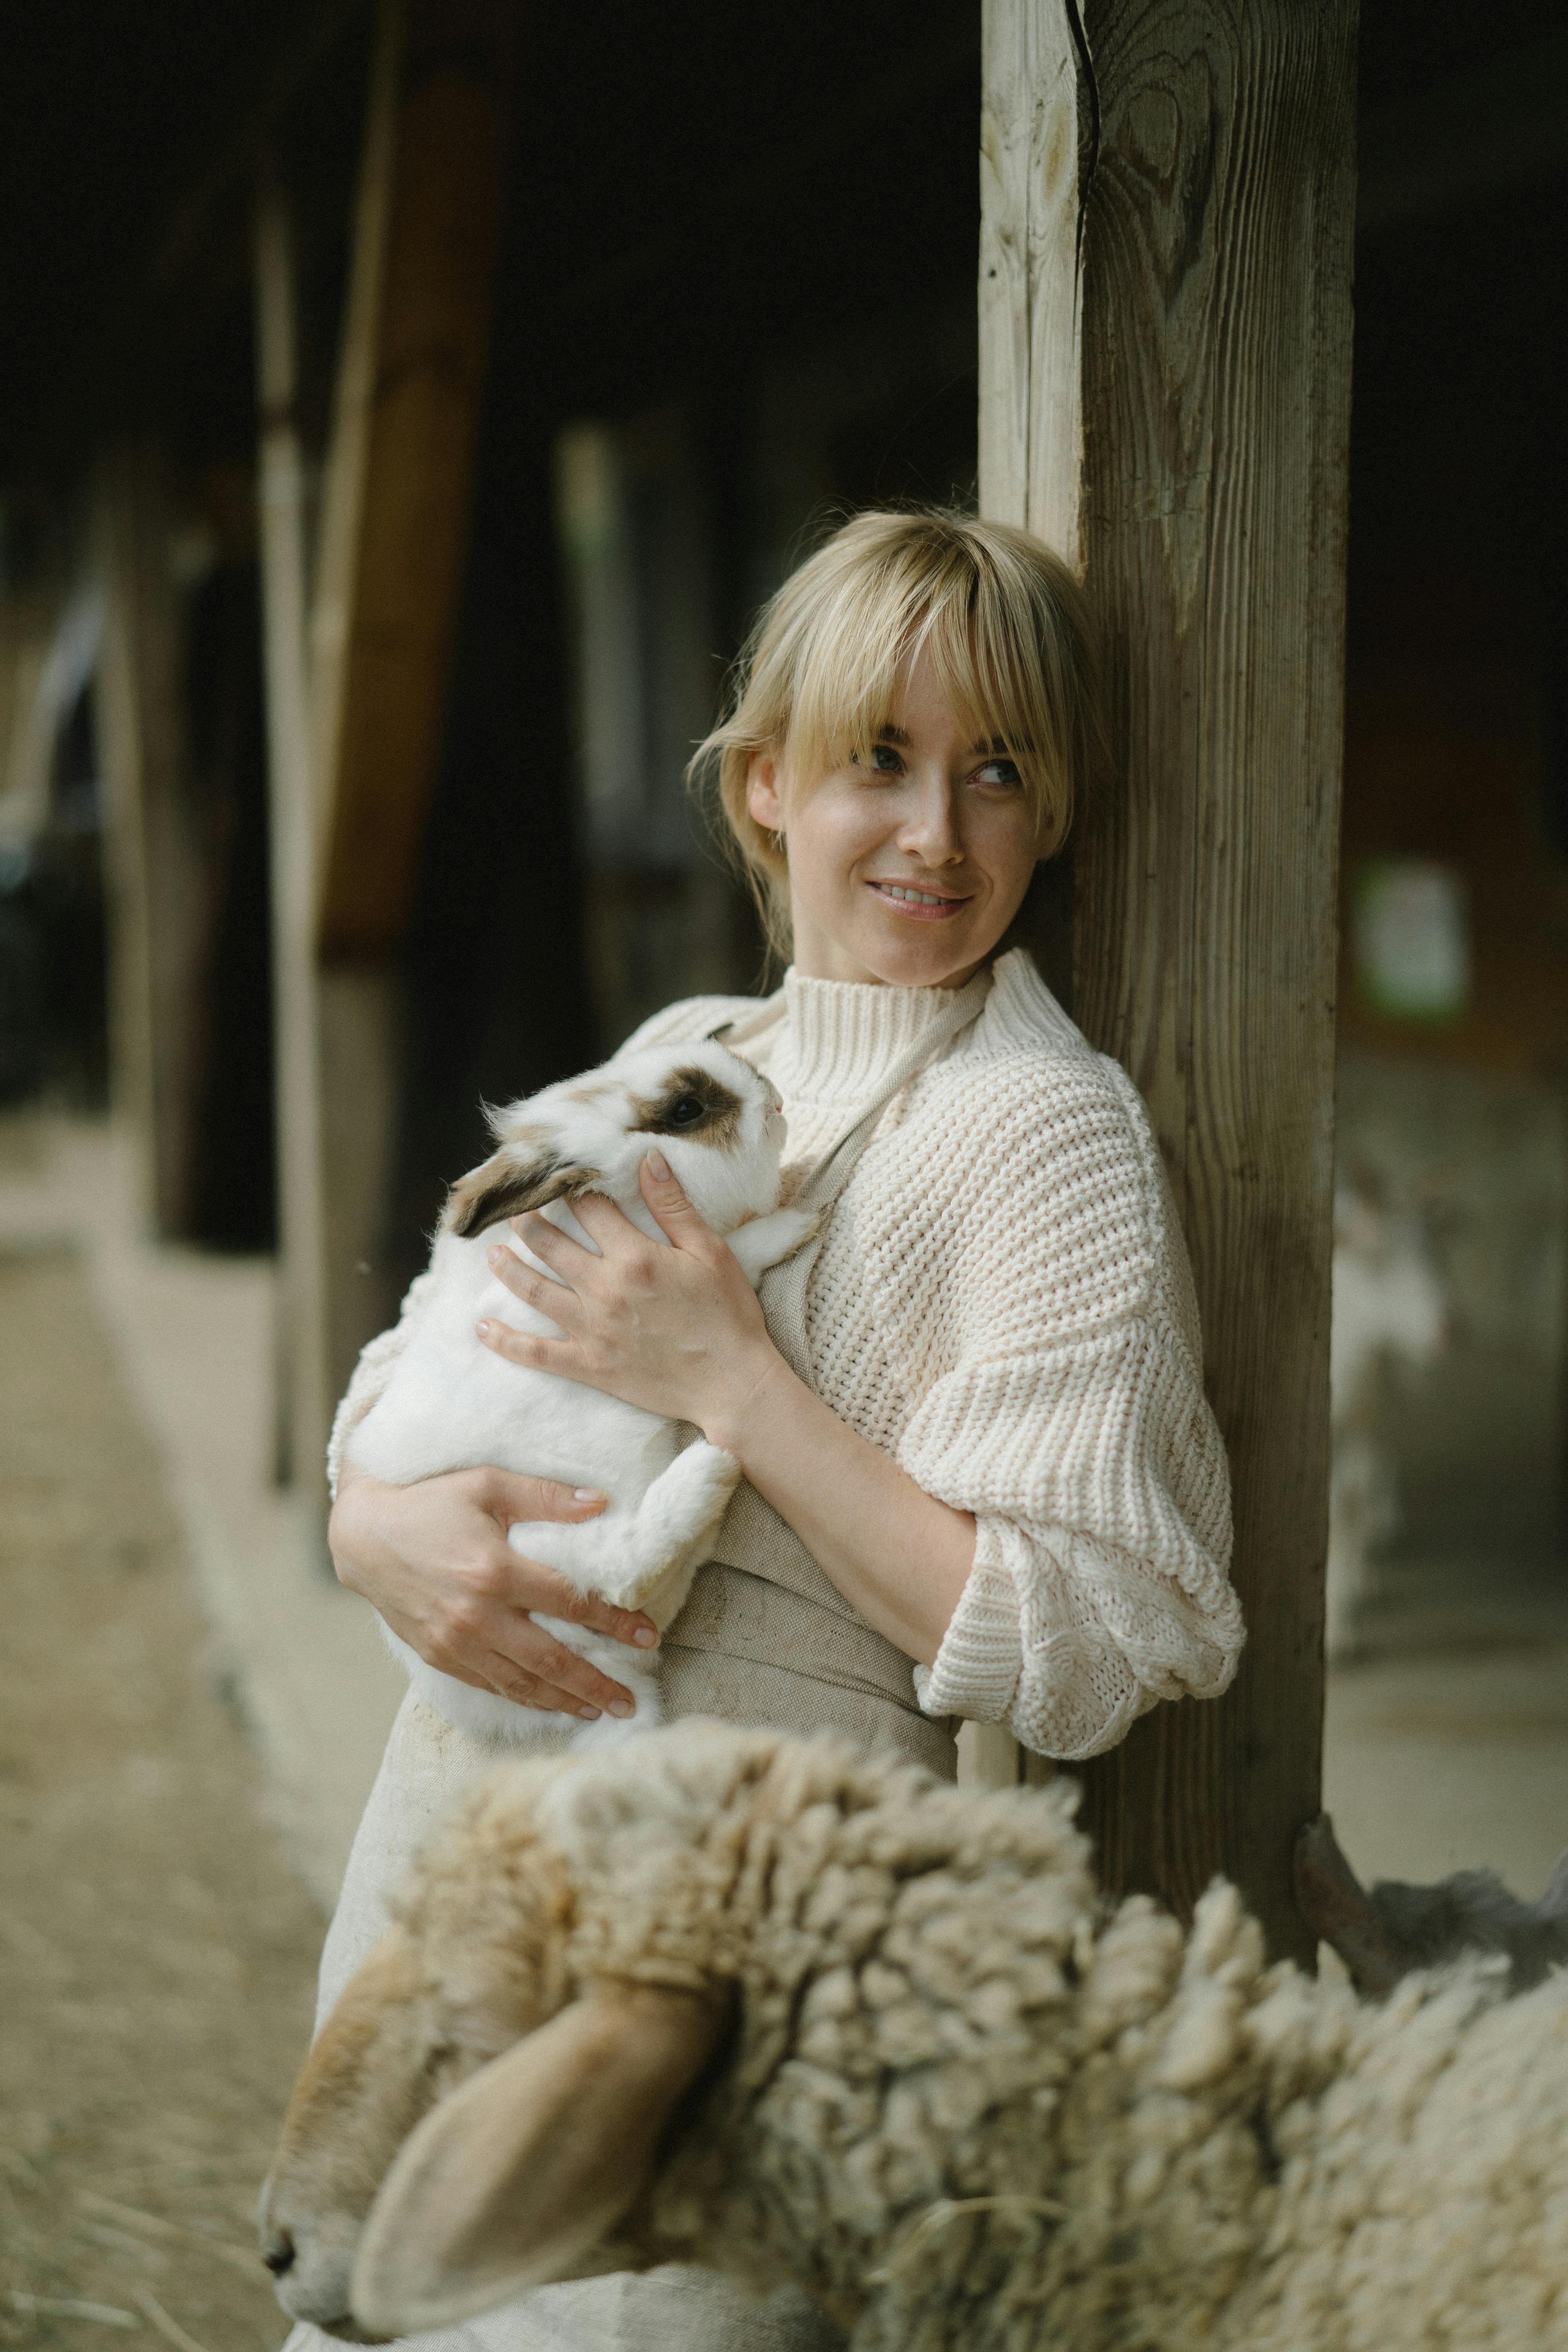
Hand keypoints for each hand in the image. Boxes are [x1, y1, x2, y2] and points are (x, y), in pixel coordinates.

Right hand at [329, 1464, 657, 1720]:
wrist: (363, 1537)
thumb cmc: (428, 1503)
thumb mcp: (487, 1484)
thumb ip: (545, 1496)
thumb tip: (600, 1502)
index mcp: (495, 1570)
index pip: (570, 1604)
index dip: (614, 1622)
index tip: (648, 1635)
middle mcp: (478, 1614)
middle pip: (551, 1660)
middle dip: (597, 1684)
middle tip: (631, 1701)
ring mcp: (456, 1641)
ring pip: (522, 1683)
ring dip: (565, 1701)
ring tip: (600, 1710)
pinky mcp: (439, 1656)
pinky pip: (491, 1685)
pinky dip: (525, 1699)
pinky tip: (550, 1704)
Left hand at [477, 1151, 779, 1435]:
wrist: (732, 1383)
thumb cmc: (728, 1315)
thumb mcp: (710, 1252)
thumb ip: (673, 1206)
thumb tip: (647, 1159)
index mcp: (634, 1256)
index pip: (591, 1209)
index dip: (576, 1189)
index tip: (562, 1178)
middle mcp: (604, 1289)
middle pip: (551, 1245)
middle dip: (529, 1223)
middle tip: (515, 1211)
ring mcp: (591, 1329)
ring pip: (534, 1290)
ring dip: (509, 1269)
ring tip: (494, 1254)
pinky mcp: (588, 1365)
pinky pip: (536, 1352)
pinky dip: (506, 1341)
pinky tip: (483, 1329)